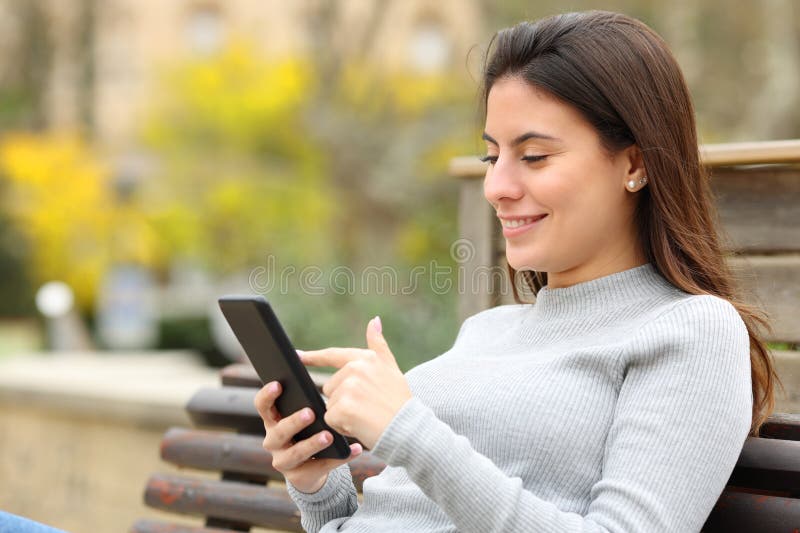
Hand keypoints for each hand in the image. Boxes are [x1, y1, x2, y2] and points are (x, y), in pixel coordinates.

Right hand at [254, 380, 362, 493]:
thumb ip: (306, 402)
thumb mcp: (302, 417)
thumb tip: (326, 384)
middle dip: (294, 422)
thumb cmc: (308, 430)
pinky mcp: (298, 477)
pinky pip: (320, 467)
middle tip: (310, 413)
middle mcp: (272, 441)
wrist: (308, 468)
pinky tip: (355, 450)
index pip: (262, 406)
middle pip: (279, 431)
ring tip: (329, 436)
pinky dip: (339, 458)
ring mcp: (283, 461)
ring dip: (312, 444)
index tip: (278, 384)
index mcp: (272, 421)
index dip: (267, 396)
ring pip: (296, 453)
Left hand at [299, 316, 411, 449]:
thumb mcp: (391, 368)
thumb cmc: (399, 401)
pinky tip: (360, 425)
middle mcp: (355, 369)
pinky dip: (341, 426)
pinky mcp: (343, 407)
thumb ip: (378, 344)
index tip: (297, 355)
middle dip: (342, 400)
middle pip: (330, 386)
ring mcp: (348, 387)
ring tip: (365, 416)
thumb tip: (374, 320)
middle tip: (366, 407)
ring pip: (330, 403)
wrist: (408, 429)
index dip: (313, 356)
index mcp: (365, 358)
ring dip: (342, 414)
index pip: (333, 355)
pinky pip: (330, 419)